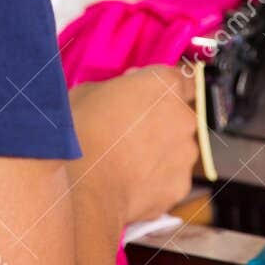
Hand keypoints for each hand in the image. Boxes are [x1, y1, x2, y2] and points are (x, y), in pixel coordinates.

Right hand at [67, 64, 198, 227]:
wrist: (81, 187)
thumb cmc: (80, 134)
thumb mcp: (88, 91)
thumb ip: (118, 87)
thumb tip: (125, 90)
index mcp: (164, 86)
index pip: (182, 78)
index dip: (163, 88)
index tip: (147, 95)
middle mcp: (183, 117)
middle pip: (179, 115)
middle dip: (160, 121)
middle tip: (129, 131)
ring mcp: (185, 154)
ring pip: (176, 148)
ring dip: (159, 151)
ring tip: (126, 161)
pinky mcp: (179, 186)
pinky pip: (170, 178)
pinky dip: (155, 179)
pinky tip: (130, 181)